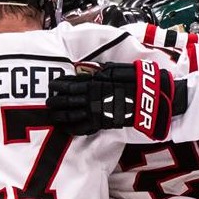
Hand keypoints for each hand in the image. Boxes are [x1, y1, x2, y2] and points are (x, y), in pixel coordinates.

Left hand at [47, 60, 183, 138]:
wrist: (150, 98)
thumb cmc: (137, 80)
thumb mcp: (117, 69)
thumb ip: (101, 71)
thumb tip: (90, 72)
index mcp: (94, 82)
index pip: (71, 83)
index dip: (60, 85)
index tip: (52, 85)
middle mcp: (92, 96)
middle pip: (67, 100)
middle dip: (56, 101)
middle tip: (48, 102)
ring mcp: (96, 111)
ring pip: (71, 114)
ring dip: (60, 115)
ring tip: (52, 115)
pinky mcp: (102, 124)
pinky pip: (83, 128)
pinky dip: (72, 128)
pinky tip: (66, 128)